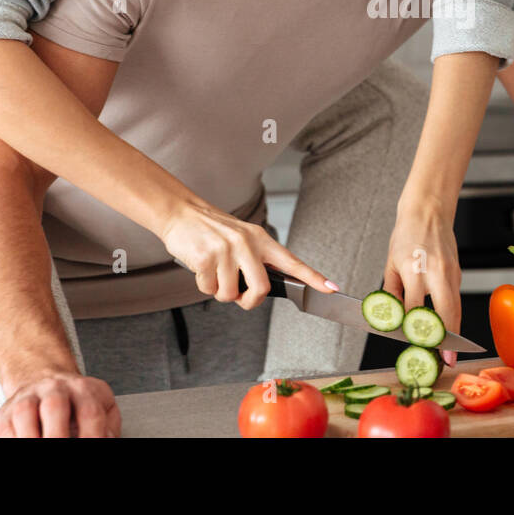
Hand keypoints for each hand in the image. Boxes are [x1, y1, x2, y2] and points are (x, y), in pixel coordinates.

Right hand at [0, 370, 120, 437]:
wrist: (44, 379)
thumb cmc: (77, 401)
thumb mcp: (101, 406)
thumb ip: (108, 426)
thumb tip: (107, 440)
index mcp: (83, 389)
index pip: (90, 412)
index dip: (92, 436)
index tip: (91, 446)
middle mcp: (55, 389)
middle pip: (54, 407)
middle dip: (58, 435)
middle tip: (62, 447)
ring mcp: (28, 398)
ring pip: (24, 413)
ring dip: (31, 437)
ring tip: (41, 449)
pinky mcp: (7, 412)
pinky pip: (7, 428)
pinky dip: (14, 439)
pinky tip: (24, 444)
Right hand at [159, 200, 337, 307]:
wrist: (182, 213)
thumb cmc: (212, 230)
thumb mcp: (242, 237)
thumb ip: (257, 259)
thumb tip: (262, 290)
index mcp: (261, 239)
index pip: (293, 262)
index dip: (313, 277)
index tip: (331, 288)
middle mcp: (247, 243)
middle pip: (261, 289)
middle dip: (249, 301)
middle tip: (239, 296)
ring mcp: (227, 250)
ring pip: (230, 294)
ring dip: (220, 292)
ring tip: (214, 272)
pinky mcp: (206, 257)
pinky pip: (209, 289)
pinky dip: (204, 285)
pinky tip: (201, 268)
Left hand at [383, 193, 461, 366]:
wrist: (429, 212)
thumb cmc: (406, 234)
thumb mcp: (391, 263)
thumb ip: (391, 292)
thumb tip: (391, 318)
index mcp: (414, 269)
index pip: (414, 308)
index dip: (412, 330)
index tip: (412, 346)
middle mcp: (436, 272)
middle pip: (445, 312)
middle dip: (445, 339)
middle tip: (446, 361)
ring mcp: (451, 273)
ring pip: (455, 309)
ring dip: (454, 333)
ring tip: (451, 354)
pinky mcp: (458, 274)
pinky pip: (457, 301)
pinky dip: (455, 318)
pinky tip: (450, 332)